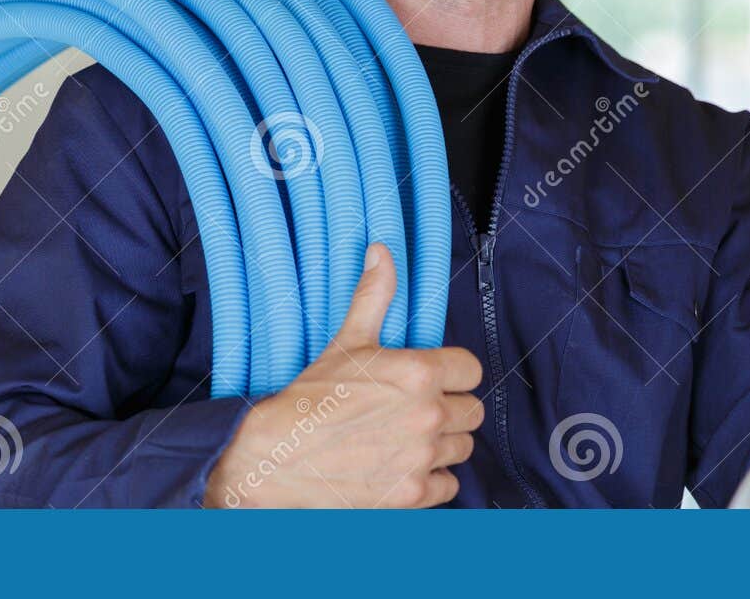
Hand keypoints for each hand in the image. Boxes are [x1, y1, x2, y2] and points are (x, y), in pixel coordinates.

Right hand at [205, 242, 484, 507]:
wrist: (275, 456)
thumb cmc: (311, 399)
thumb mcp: (346, 342)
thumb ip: (374, 296)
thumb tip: (381, 253)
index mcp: (418, 374)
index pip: (471, 370)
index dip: (454, 373)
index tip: (438, 378)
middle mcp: (428, 416)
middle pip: (473, 412)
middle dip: (452, 408)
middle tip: (422, 409)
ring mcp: (421, 458)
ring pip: (462, 449)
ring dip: (443, 444)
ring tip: (411, 437)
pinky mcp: (411, 495)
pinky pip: (449, 486)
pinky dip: (433, 479)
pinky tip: (406, 466)